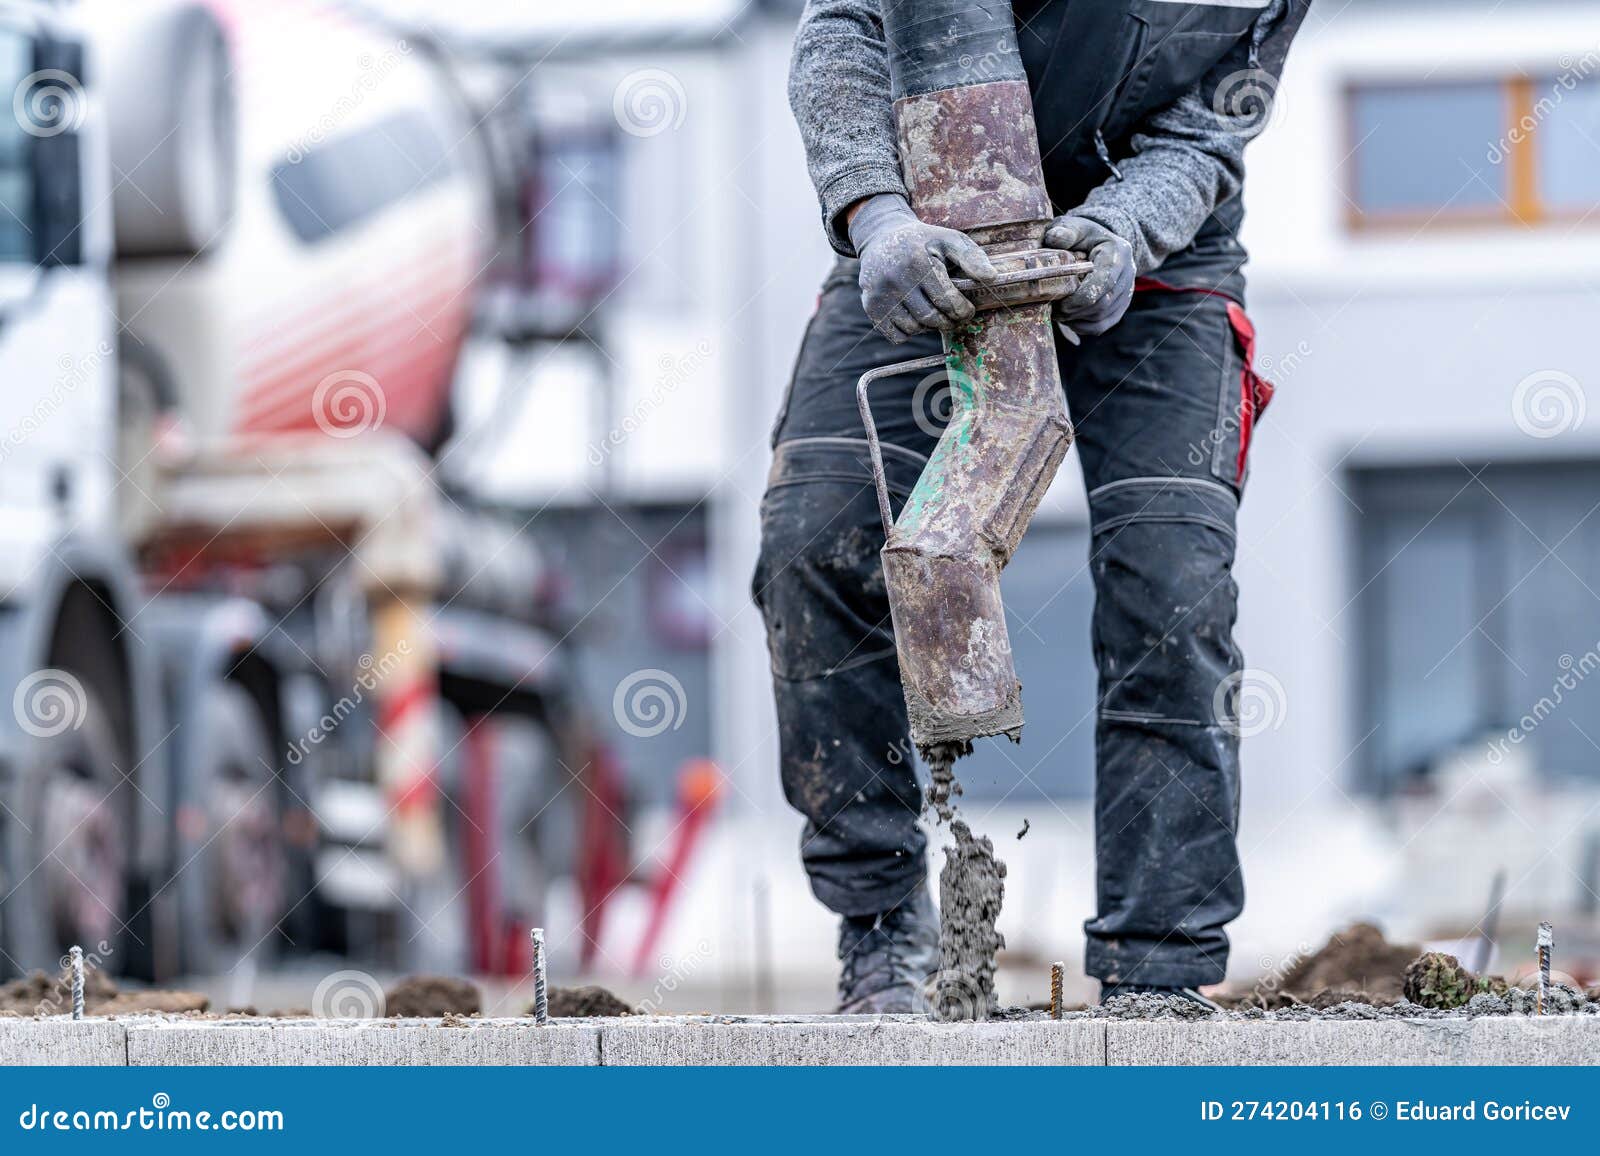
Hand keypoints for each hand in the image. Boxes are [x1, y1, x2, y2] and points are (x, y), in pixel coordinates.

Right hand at [848, 193, 996, 343]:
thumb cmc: (923, 242)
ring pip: (914, 328)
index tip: (967, 311)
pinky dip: (909, 332)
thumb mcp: (949, 240)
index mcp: (918, 260)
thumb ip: (971, 257)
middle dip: (948, 321)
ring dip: (928, 326)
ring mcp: (880, 293)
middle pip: (931, 318)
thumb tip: (992, 278)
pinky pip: (896, 336)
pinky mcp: (870, 306)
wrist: (881, 237)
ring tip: (933, 312)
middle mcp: (896, 277)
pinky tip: (914, 316)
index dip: (962, 311)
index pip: (947, 300)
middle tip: (954, 317)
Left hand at [1043, 215, 1134, 336]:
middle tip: (1054, 310)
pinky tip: (1068, 319)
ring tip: (1058, 313)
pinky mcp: (1119, 307)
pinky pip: (1102, 325)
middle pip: (1103, 304)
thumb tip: (1055, 238)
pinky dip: (1082, 326)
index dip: (1080, 298)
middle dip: (1076, 311)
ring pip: (1102, 318)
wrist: (1099, 243)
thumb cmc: (1083, 235)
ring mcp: (1126, 292)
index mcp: (1119, 253)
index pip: (1104, 282)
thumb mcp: (1074, 227)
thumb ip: (1065, 231)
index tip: (1059, 302)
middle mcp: (1128, 274)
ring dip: (1077, 320)